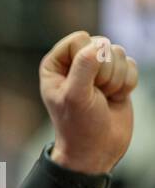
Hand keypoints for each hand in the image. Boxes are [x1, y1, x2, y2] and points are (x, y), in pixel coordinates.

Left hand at [39, 30, 138, 174]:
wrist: (97, 149)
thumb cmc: (79, 125)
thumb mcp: (76, 96)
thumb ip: (84, 67)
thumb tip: (99, 45)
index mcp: (55, 64)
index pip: (79, 39)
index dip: (87, 59)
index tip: (82, 83)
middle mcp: (74, 63)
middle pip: (101, 42)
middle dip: (105, 70)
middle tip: (95, 93)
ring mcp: (96, 69)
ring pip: (118, 53)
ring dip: (116, 79)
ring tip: (103, 97)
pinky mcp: (116, 76)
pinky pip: (131, 65)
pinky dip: (127, 83)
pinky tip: (116, 97)